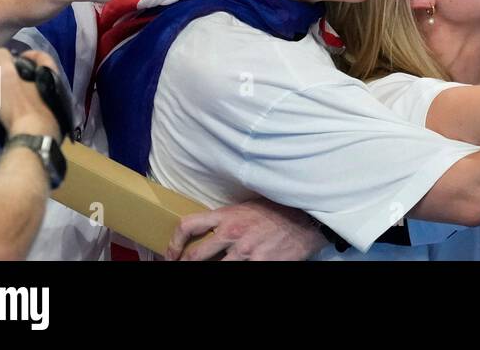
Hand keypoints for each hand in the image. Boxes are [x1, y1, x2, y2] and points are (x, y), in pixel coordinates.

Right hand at [0, 48, 63, 140]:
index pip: (43, 57)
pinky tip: (4, 115)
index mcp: (50, 77)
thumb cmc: (20, 106)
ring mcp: (52, 110)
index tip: (14, 58)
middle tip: (0, 79)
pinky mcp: (45, 126)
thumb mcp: (6, 77)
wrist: (31, 140)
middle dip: (17, 76)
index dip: (28, 54)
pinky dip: (18, 110)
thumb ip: (1, 59)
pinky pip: (30, 112)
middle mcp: (55, 92)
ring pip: (33, 96)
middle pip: (36, 78)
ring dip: (16, 94)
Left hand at [166, 198, 325, 260]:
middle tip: (182, 266)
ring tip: (211, 268)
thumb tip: (212, 231)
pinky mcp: (261, 263)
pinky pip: (239, 272)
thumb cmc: (280, 210)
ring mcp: (245, 251)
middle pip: (196, 255)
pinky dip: (236, 271)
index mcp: (228, 215)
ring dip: (211, 269)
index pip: (189, 225)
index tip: (171, 253)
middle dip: (185, 263)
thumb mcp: (249, 206)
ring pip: (216, 268)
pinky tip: (243, 266)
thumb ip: (229, 218)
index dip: (174, 242)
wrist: (308, 218)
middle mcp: (232, 233)